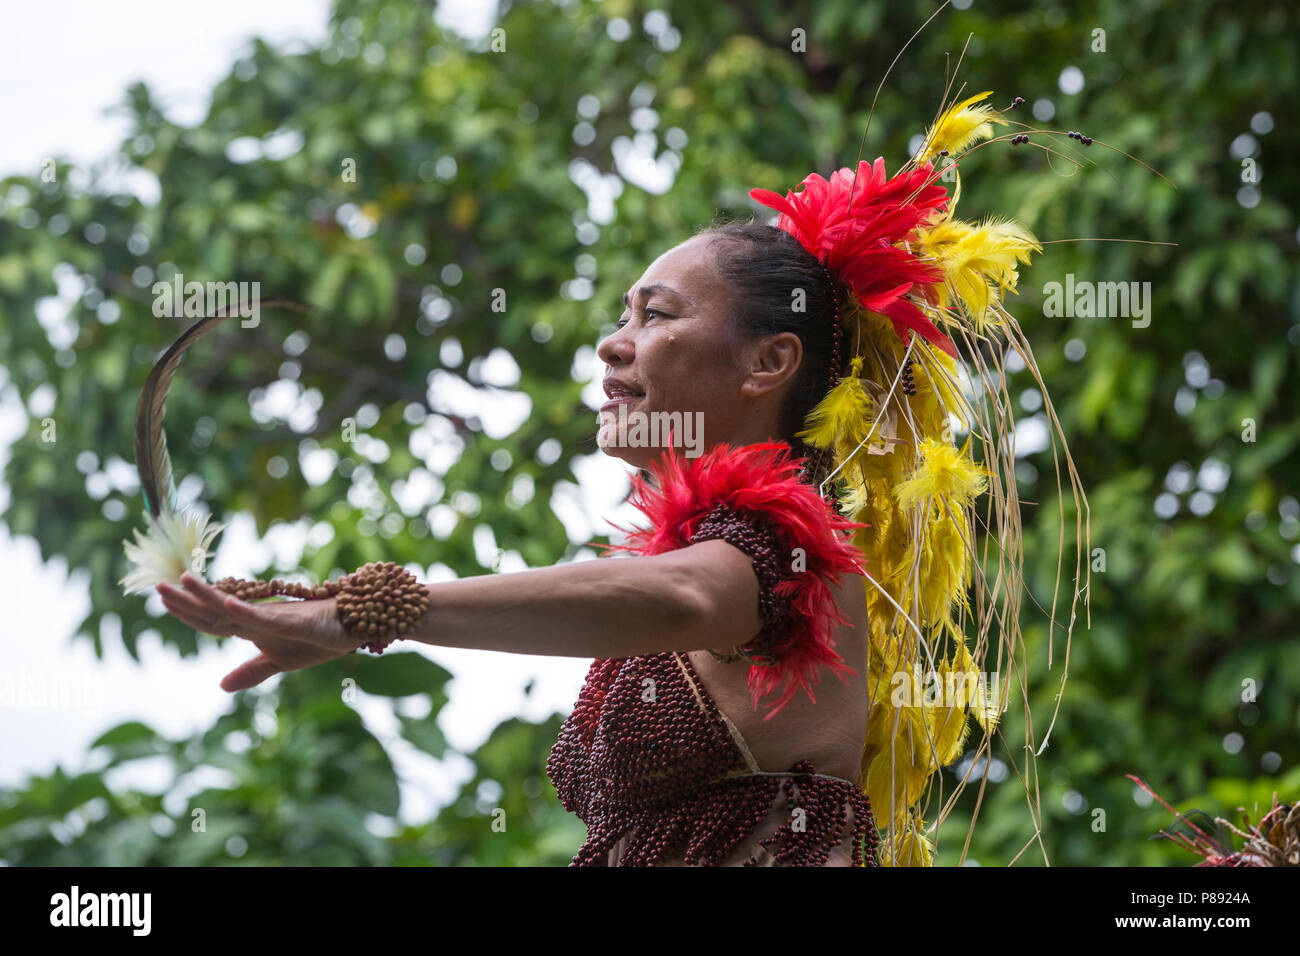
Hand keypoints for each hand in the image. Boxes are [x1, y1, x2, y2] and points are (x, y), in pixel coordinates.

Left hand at [158, 572, 364, 691]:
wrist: (352, 627)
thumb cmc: (317, 639)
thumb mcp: (279, 662)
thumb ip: (251, 671)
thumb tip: (221, 686)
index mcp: (251, 627)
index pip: (211, 620)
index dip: (186, 612)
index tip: (163, 598)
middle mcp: (257, 617)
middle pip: (214, 609)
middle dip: (185, 599)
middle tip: (157, 585)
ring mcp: (274, 616)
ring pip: (235, 607)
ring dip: (208, 595)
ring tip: (184, 580)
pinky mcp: (294, 620)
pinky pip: (265, 616)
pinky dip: (245, 610)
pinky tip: (227, 603)